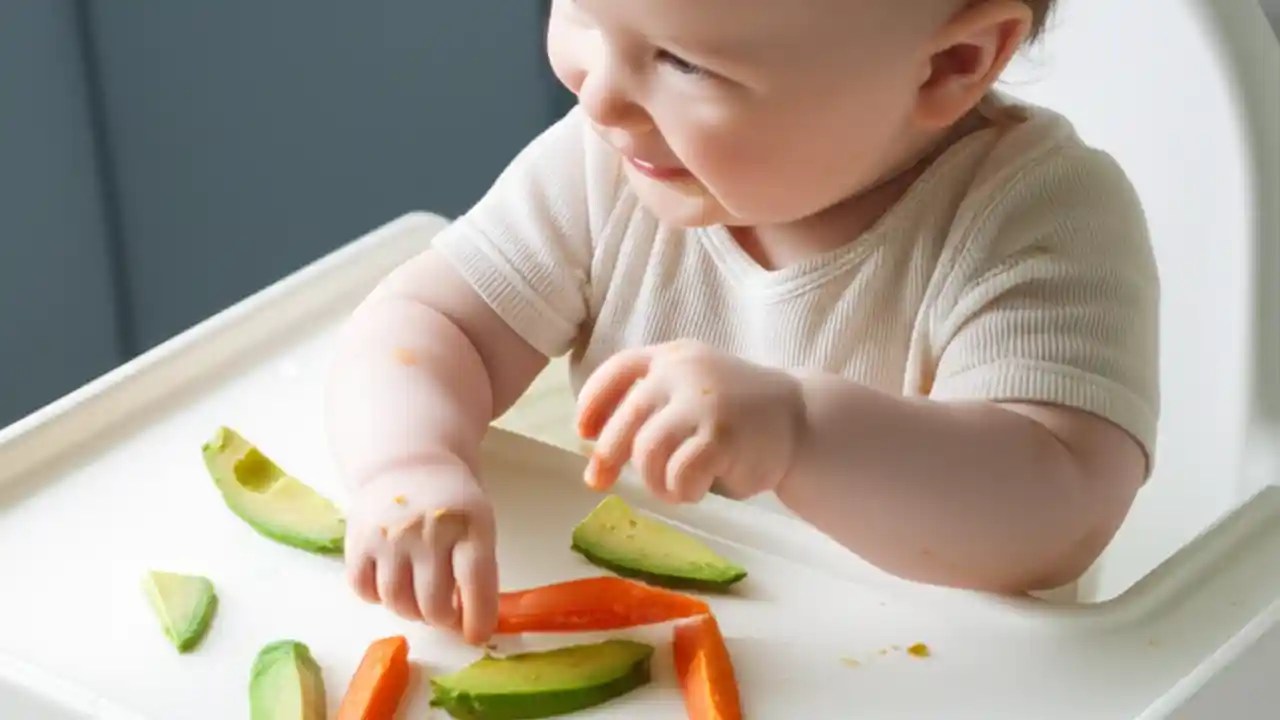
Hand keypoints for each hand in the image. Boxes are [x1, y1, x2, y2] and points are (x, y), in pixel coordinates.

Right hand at [344, 460, 497, 643]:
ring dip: (411, 611)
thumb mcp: (479, 521)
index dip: (478, 616)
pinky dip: (377, 597)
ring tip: (419, 596)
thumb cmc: (451, 499)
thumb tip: (474, 622)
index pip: (476, 581)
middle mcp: (427, 531)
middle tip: (445, 612)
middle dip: (443, 619)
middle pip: (433, 604)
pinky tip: (391, 581)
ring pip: (397, 603)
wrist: (406, 459)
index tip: (477, 635)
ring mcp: (389, 537)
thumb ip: (479, 565)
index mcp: (468, 524)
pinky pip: (364, 590)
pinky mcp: (358, 541)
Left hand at [576, 340, 804, 502]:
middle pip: (623, 422)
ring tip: (673, 485)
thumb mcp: (691, 390)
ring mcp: (701, 401)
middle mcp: (682, 372)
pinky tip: (698, 488)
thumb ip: (652, 406)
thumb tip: (596, 450)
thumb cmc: (738, 415)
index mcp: (671, 356)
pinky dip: (682, 490)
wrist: (802, 420)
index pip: (617, 371)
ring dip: (653, 480)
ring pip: (647, 453)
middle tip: (601, 481)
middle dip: (607, 458)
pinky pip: (678, 475)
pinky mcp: (720, 434)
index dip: (592, 404)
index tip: (583, 433)